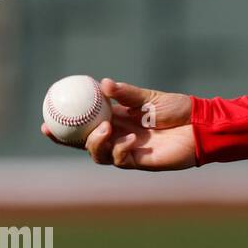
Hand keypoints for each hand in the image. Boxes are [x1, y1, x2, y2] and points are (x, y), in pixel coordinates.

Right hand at [41, 78, 196, 169]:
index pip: (85, 124)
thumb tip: (102, 84)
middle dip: (66, 139)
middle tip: (56, 129)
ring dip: (96, 143)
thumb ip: (127, 93)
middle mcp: (118, 137)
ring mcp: (128, 151)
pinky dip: (120, 150)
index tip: (46, 118)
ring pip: (98, 154)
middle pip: (84, 143)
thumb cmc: (179, 109)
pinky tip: (129, 139)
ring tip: (105, 129)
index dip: (64, 124)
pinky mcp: (141, 163)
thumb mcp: (150, 97)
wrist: (202, 126)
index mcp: (118, 120)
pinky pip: (121, 161)